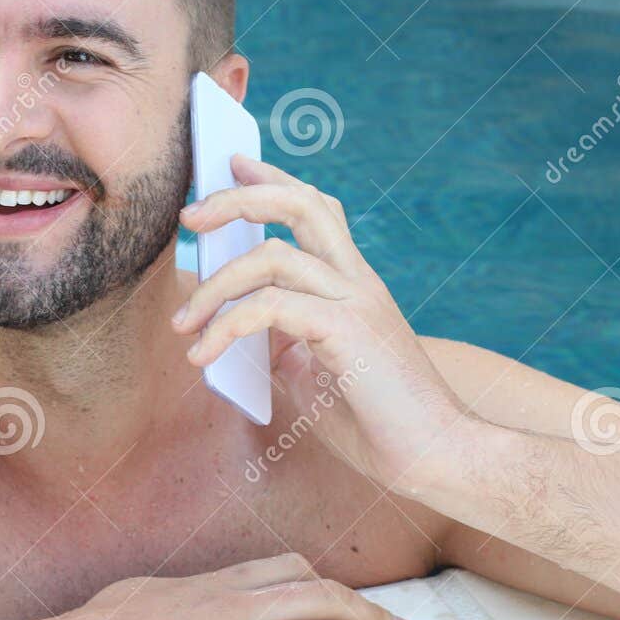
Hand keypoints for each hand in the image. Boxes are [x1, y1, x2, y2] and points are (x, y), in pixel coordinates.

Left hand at [173, 154, 479, 491]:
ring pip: (273, 255)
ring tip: (182, 325)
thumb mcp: (313, 376)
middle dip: (239, 198)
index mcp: (354, 284)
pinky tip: (203, 355)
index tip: (234, 163)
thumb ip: (278, 346)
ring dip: (215, 285)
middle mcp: (359, 281)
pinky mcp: (349, 330)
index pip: (317, 209)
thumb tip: (225, 330)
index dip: (273, 180)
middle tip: (190, 216)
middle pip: (301, 204)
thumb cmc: (379, 424)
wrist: (438, 456)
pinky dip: (227, 325)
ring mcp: (357, 301)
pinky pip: (271, 307)